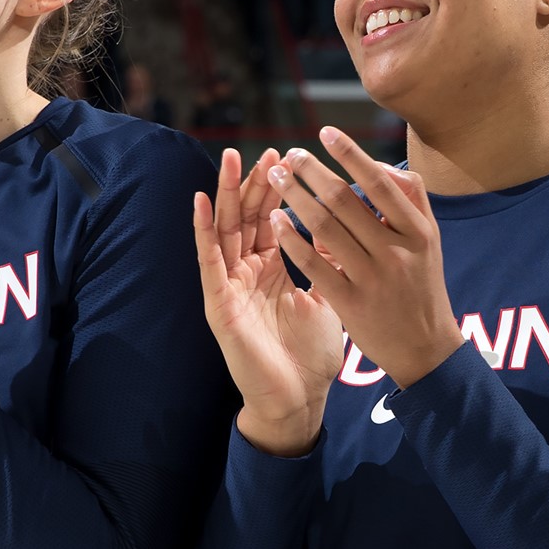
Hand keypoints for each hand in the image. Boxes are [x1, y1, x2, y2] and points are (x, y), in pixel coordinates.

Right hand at [194, 147, 343, 454]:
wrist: (297, 399)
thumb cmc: (309, 356)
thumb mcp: (326, 297)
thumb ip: (329, 262)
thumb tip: (348, 224)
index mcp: (270, 270)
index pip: (270, 218)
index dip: (278, 188)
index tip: (290, 156)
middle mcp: (246, 272)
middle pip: (246, 217)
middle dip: (254, 182)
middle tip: (267, 148)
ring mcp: (229, 286)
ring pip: (224, 230)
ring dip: (224, 193)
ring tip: (228, 158)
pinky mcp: (218, 302)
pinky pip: (209, 261)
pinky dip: (202, 230)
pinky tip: (200, 202)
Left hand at [266, 127, 463, 387]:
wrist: (425, 349)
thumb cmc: (422, 286)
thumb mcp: (429, 241)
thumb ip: (410, 199)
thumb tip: (378, 164)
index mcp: (418, 231)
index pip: (380, 183)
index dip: (350, 154)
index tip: (325, 132)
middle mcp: (397, 252)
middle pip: (346, 201)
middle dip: (312, 172)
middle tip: (291, 155)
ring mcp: (373, 279)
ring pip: (326, 228)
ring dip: (295, 198)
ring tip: (277, 179)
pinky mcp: (351, 304)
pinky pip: (314, 265)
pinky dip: (292, 240)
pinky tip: (275, 221)